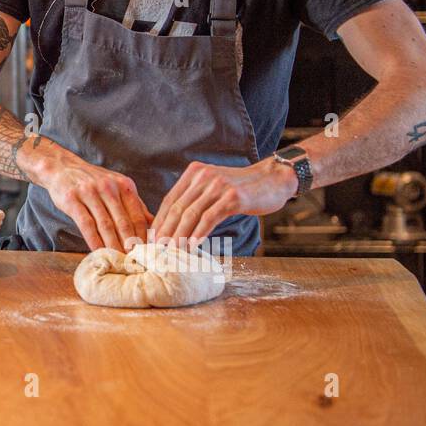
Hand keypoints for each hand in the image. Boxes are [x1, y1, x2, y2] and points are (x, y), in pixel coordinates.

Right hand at [36, 153, 153, 251]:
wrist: (61, 167)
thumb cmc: (92, 181)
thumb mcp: (116, 186)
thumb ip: (134, 204)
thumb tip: (154, 224)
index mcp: (124, 185)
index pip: (138, 216)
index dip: (143, 237)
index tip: (145, 254)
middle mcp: (108, 187)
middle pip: (123, 222)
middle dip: (130, 245)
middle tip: (134, 262)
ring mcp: (90, 192)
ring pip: (105, 225)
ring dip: (113, 246)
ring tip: (119, 261)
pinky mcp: (72, 199)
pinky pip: (86, 224)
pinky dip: (93, 240)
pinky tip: (98, 252)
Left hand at [149, 158, 297, 246]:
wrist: (274, 179)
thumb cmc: (243, 189)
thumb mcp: (215, 186)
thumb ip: (196, 198)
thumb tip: (176, 223)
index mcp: (194, 173)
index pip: (170, 199)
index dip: (159, 220)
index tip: (152, 239)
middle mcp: (203, 176)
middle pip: (177, 207)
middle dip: (165, 231)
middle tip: (156, 249)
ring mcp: (218, 186)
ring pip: (190, 214)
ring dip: (179, 235)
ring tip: (171, 252)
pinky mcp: (232, 197)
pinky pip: (209, 218)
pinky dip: (198, 233)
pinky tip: (192, 246)